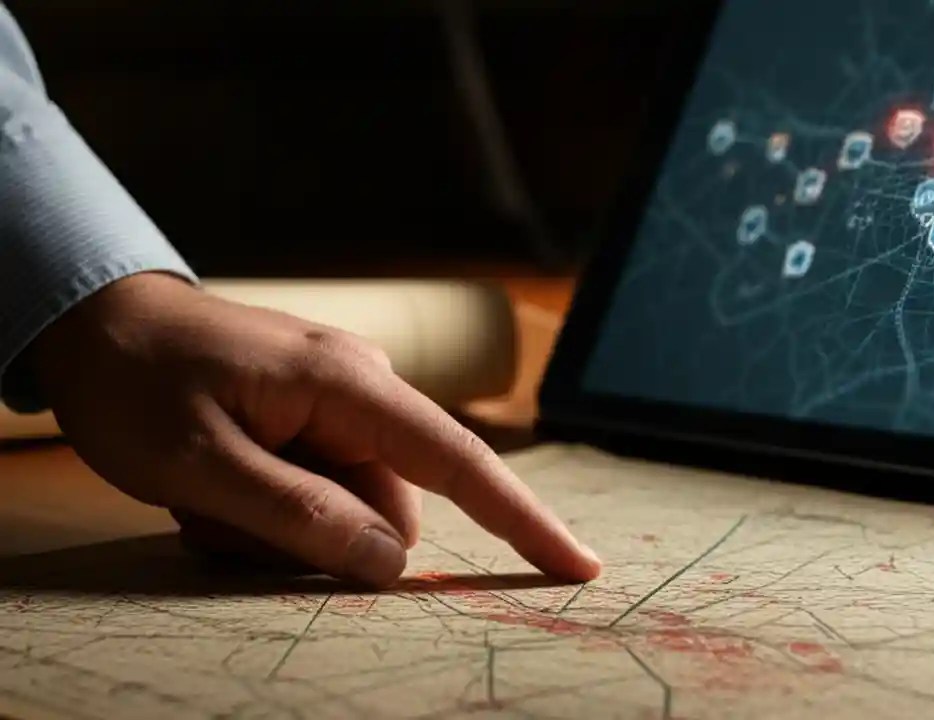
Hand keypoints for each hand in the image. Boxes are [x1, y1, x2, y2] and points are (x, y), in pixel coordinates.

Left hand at [23, 272, 601, 587]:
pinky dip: (271, 512)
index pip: (459, 463)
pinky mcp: (316, 419)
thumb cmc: (137, 380)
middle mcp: (362, 390)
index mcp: (349, 385)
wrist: (94, 320)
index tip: (579, 564)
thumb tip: (393, 563)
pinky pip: (322, 492)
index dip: (523, 521)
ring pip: (349, 511)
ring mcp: (339, 405)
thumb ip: (300, 515)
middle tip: (221, 524)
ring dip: (282, 530)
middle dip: (315, 542)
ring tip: (208, 503)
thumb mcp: (200, 464)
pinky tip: (214, 493)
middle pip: (385, 509)